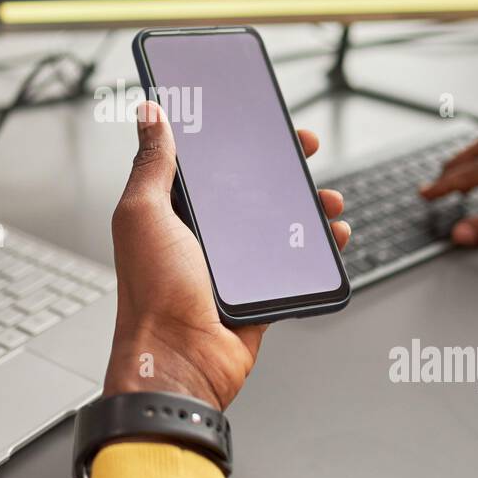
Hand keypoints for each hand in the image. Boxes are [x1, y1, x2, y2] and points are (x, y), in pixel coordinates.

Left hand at [105, 102, 349, 410]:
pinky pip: (296, 263)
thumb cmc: (152, 295)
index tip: (259, 120)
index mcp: (171, 211)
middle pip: (250, 189)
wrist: (179, 362)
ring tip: (328, 199)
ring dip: (309, 207)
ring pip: (279, 224)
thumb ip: (150, 164)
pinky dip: (320, 249)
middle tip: (305, 150)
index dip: (233, 140)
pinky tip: (334, 237)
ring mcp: (233, 265)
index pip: (208, 164)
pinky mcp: (258, 292)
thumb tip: (150, 115)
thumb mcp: (143, 214)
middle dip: (282, 167)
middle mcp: (202, 235)